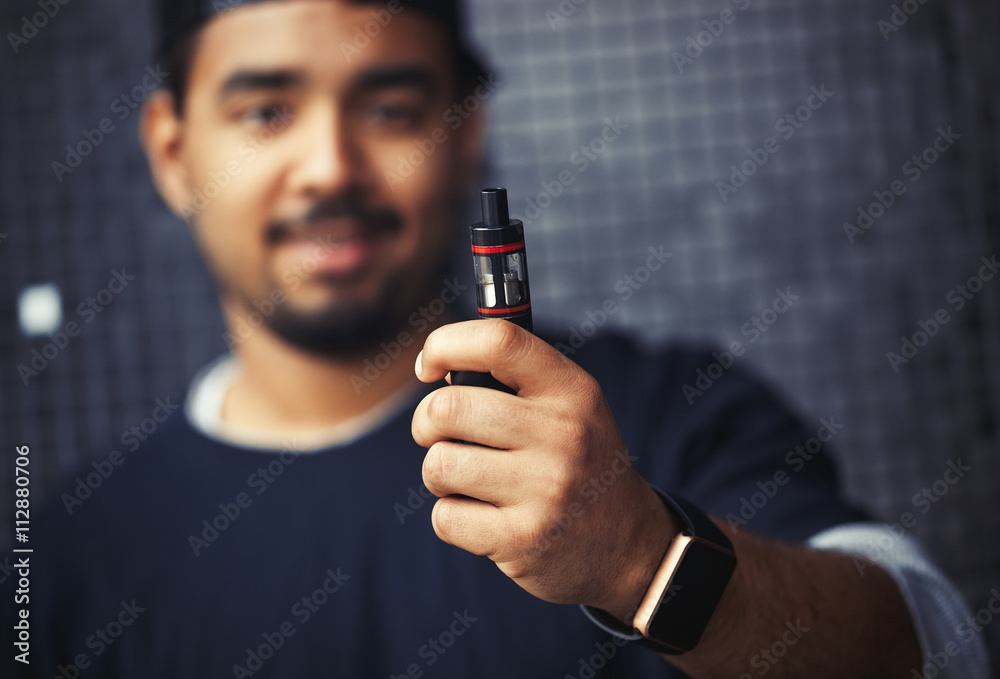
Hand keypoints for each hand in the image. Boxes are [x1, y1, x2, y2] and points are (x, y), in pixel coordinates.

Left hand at [411, 319, 677, 619]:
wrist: (626, 542)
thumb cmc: (576, 460)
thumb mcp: (569, 405)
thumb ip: (512, 378)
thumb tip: (435, 364)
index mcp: (571, 390)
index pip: (498, 341)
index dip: (445, 344)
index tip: (427, 367)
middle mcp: (563, 435)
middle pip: (448, 408)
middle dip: (426, 423)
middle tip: (436, 434)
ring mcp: (545, 490)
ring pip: (439, 464)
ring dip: (438, 473)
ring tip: (465, 479)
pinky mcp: (523, 539)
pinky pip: (445, 516)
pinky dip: (450, 516)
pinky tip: (481, 516)